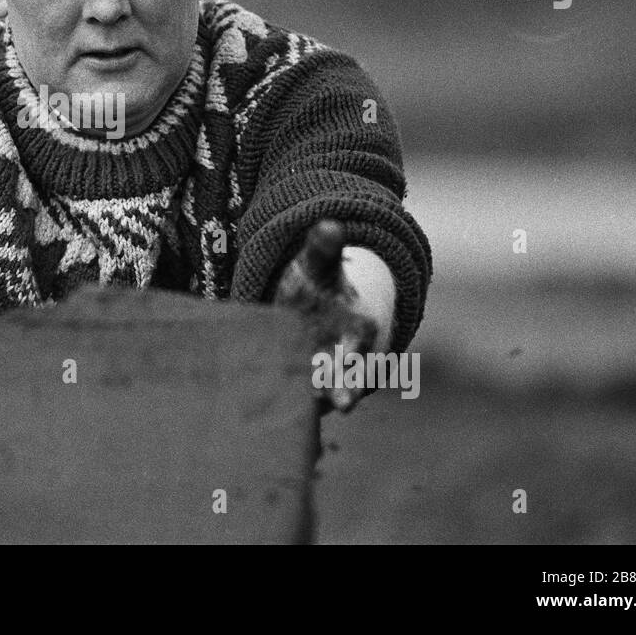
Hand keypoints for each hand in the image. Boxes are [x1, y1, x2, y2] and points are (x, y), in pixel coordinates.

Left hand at [274, 220, 395, 412]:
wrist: (306, 309)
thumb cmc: (314, 286)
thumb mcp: (315, 265)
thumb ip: (321, 249)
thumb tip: (328, 225)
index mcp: (356, 329)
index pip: (360, 347)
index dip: (355, 363)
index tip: (349, 378)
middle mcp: (346, 358)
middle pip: (349, 380)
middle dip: (346, 392)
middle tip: (341, 406)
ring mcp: (326, 377)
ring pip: (325, 394)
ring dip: (316, 404)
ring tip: (299, 409)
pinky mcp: (306, 388)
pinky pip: (303, 402)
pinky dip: (294, 408)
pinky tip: (275, 410)